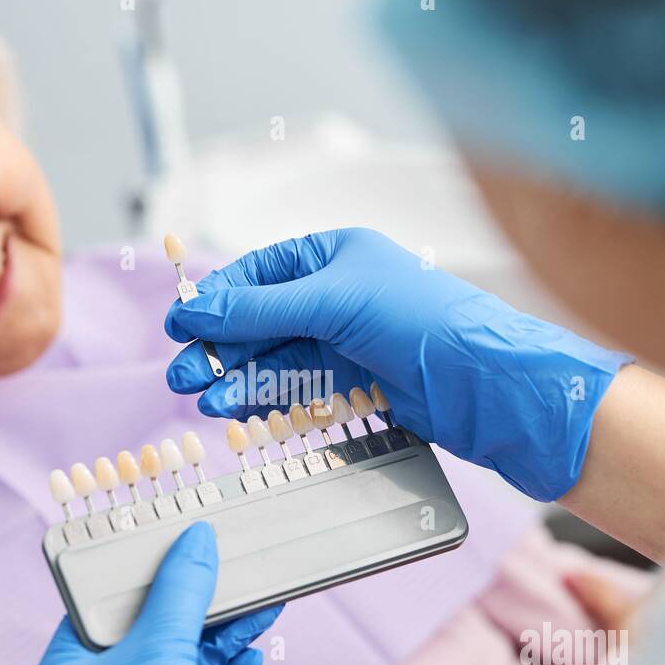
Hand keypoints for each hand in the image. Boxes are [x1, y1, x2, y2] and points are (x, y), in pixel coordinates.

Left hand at [28, 522, 279, 664]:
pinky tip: (252, 659)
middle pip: (147, 631)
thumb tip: (193, 541)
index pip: (98, 607)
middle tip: (229, 573)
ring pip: (178, 664)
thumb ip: (179, 593)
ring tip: (261, 608)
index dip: (136, 576)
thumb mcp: (159, 653)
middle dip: (196, 606)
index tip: (171, 548)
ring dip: (222, 637)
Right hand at [165, 228, 632, 500]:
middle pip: (261, 320)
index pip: (259, 274)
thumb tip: (195, 308)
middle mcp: (337, 294)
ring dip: (235, 377)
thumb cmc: (420, 320)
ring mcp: (346, 340)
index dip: (217, 300)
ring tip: (201, 397)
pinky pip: (297, 387)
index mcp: (334, 256)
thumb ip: (260, 309)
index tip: (179, 324)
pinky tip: (236, 408)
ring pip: (274, 358)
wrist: (486, 385)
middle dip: (219, 346)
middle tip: (182, 373)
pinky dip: (265, 397)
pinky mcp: (356, 382)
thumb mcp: (332, 303)